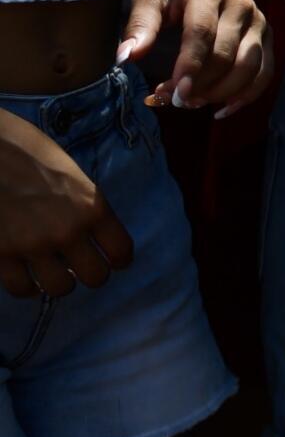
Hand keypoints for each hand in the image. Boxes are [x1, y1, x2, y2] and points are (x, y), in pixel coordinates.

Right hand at [0, 109, 132, 299]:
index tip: (113, 260)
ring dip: (59, 282)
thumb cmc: (22, 148)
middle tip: (80, 266)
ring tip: (52, 271)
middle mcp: (67, 230)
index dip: (119, 259)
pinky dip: (26, 285)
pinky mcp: (0, 254)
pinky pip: (21, 288)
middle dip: (91, 273)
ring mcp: (32, 245)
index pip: (121, 250)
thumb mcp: (67, 171)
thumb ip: (82, 204)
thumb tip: (90, 230)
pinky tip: (26, 275)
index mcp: (91, 206)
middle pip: (96, 277)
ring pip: (61, 289)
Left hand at [121, 0, 271, 116]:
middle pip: (226, 55)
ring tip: (194, 102)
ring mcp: (258, 21)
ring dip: (222, 92)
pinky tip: (223, 108)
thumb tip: (125, 58)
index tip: (175, 93)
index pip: (202, 34)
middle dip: (201, 84)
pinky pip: (265, 71)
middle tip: (174, 100)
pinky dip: (247, 94)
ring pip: (249, 66)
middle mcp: (239, 7)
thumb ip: (139, 25)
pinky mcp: (267, 35)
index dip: (190, 66)